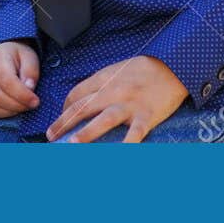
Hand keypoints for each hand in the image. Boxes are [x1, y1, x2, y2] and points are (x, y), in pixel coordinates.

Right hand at [0, 40, 40, 117]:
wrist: (1, 55)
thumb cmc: (17, 58)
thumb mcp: (30, 57)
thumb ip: (31, 71)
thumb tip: (29, 88)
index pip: (7, 81)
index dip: (22, 95)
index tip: (36, 101)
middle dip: (17, 106)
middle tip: (30, 105)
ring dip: (8, 113)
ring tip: (20, 107)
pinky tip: (9, 110)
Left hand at [45, 55, 188, 142]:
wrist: (172, 67)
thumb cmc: (143, 69)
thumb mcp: (117, 69)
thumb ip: (100, 83)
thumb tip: (82, 98)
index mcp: (105, 79)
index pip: (77, 94)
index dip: (65, 109)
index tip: (60, 121)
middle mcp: (114, 91)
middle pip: (84, 107)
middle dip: (64, 122)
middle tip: (51, 136)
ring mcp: (130, 104)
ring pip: (104, 119)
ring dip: (86, 133)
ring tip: (72, 144)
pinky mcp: (147, 115)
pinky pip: (134, 133)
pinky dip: (125, 146)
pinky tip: (117, 156)